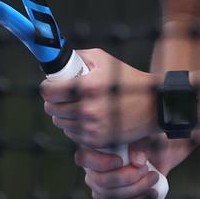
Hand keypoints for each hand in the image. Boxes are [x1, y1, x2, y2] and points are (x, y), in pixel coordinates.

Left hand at [38, 47, 155, 148]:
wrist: (152, 106)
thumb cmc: (126, 79)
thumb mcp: (103, 59)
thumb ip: (77, 57)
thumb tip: (57, 61)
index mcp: (87, 87)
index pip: (48, 92)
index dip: (47, 87)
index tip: (51, 85)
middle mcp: (87, 109)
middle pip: (51, 108)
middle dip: (54, 100)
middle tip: (63, 95)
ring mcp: (91, 127)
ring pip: (59, 122)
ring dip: (63, 114)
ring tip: (77, 105)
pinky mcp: (95, 140)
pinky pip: (72, 134)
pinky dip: (75, 126)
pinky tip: (86, 117)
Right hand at [73, 138, 191, 198]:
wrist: (157, 152)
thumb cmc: (146, 139)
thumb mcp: (145, 136)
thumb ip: (140, 144)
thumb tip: (137, 162)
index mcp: (93, 148)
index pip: (83, 158)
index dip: (99, 163)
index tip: (120, 161)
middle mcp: (92, 169)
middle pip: (99, 181)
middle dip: (126, 178)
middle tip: (146, 168)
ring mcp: (100, 187)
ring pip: (110, 196)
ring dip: (135, 189)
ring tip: (154, 177)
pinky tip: (153, 194)